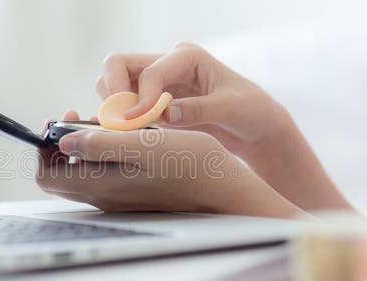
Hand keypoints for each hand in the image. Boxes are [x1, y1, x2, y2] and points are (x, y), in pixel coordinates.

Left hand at [35, 111, 302, 216]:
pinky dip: (103, 153)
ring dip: (84, 145)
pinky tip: (126, 136)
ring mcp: (119, 198)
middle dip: (62, 142)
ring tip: (106, 122)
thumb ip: (99, 144)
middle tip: (80, 117)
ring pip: (82, 172)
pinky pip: (104, 174)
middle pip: (61, 174)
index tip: (62, 118)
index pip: (48, 175)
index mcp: (101, 185)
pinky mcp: (134, 194)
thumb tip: (62, 141)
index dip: (45, 146)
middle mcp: (105, 197)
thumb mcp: (142, 145)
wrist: (225, 189)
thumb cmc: (189, 164)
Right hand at [96, 42, 292, 155]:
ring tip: (128, 132)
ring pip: (111, 83)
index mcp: (186, 56)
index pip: (148, 72)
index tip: (138, 125)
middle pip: (116, 65)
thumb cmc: (250, 112)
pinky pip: (120, 105)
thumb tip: (164, 113)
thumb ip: (198, 109)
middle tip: (121, 125)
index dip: (140, 99)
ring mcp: (155, 83)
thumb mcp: (232, 108)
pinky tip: (128, 137)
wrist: (255, 128)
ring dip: (113, 107)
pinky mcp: (150, 102)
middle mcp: (166, 64)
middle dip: (113, 94)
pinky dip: (117, 119)